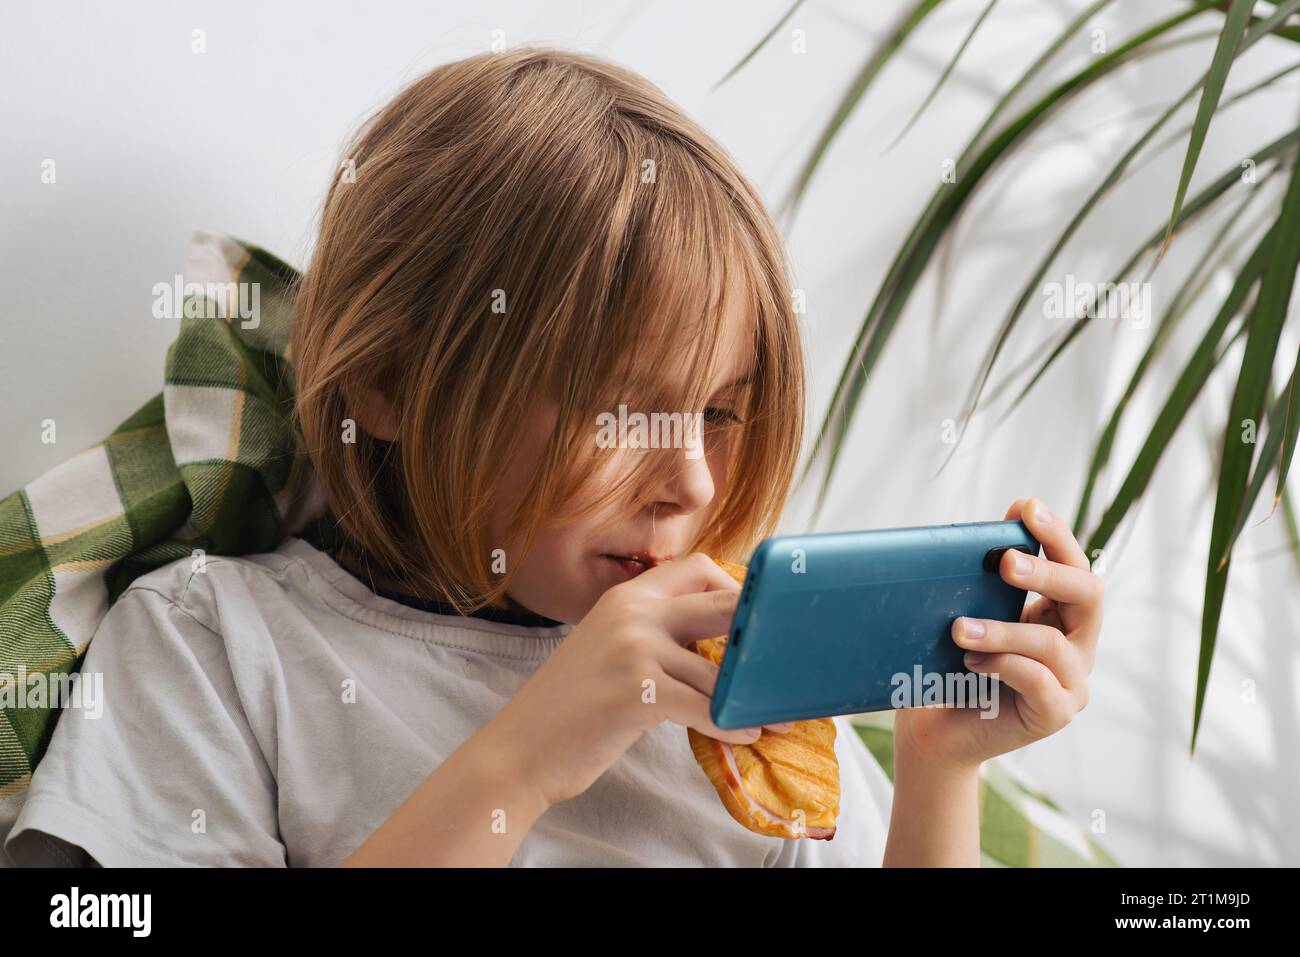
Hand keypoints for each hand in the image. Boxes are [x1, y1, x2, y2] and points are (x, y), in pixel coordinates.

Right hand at [482, 553, 785, 808]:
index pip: (697, 566)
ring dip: (753, 696)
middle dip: (760, 635)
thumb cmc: (570, 707)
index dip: (735, 588)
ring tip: (777, 712)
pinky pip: (705, 707)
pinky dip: (732, 724)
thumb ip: (654, 634)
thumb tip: (718, 642)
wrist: (519, 750)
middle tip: (786, 660)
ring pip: (718, 669)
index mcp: (625, 596)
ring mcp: (634, 650)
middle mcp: (632, 612)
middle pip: (721, 605)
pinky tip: (746, 735)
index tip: (755, 621)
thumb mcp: (608, 650)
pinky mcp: (637, 692)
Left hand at [893, 498, 1103, 770]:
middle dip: (1046, 572)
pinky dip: (1004, 666)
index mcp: (1060, 612)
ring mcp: (1071, 682)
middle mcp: (1076, 644)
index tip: (1025, 507)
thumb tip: (975, 529)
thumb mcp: (966, 612)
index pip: (1073, 564)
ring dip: (1004, 630)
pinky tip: (970, 661)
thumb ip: (980, 578)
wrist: (934, 730)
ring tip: (959, 627)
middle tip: (1003, 561)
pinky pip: (1040, 682)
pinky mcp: (1055, 713)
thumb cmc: (948, 666)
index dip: (1055, 534)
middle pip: (1088, 594)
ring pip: (1053, 643)